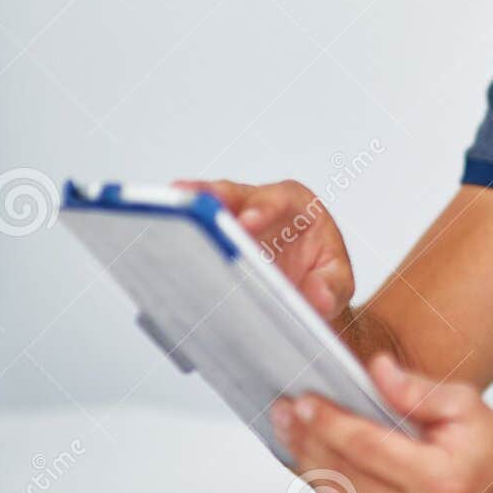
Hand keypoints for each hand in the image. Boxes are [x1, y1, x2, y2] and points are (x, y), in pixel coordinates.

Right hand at [175, 179, 352, 321]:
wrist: (305, 294)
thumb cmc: (322, 277)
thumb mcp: (338, 282)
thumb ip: (332, 287)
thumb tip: (318, 298)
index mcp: (296, 205)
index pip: (278, 199)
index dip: (261, 209)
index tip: (247, 224)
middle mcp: (260, 205)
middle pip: (232, 194)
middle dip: (211, 197)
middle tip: (191, 205)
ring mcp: (230, 221)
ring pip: (204, 209)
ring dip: (184, 212)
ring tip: (161, 216)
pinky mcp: (211, 240)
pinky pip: (192, 233)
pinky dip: (175, 237)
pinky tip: (155, 244)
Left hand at [271, 355, 492, 492]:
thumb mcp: (469, 407)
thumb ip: (420, 390)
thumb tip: (378, 369)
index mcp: (440, 481)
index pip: (365, 447)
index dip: (329, 422)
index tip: (305, 401)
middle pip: (342, 476)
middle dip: (307, 439)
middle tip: (288, 413)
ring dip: (309, 467)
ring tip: (296, 435)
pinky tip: (319, 468)